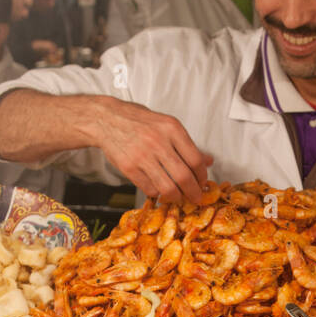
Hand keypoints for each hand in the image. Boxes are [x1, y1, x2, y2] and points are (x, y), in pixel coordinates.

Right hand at [94, 99, 212, 202]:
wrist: (107, 119)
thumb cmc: (138, 121)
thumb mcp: (166, 125)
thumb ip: (186, 144)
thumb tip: (208, 161)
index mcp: (171, 128)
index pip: (195, 159)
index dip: (202, 176)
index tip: (202, 182)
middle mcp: (158, 141)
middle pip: (184, 177)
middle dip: (193, 192)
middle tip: (195, 197)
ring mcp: (142, 156)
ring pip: (168, 187)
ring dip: (176, 197)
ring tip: (178, 197)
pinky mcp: (129, 167)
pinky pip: (150, 189)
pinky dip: (158, 193)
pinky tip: (159, 189)